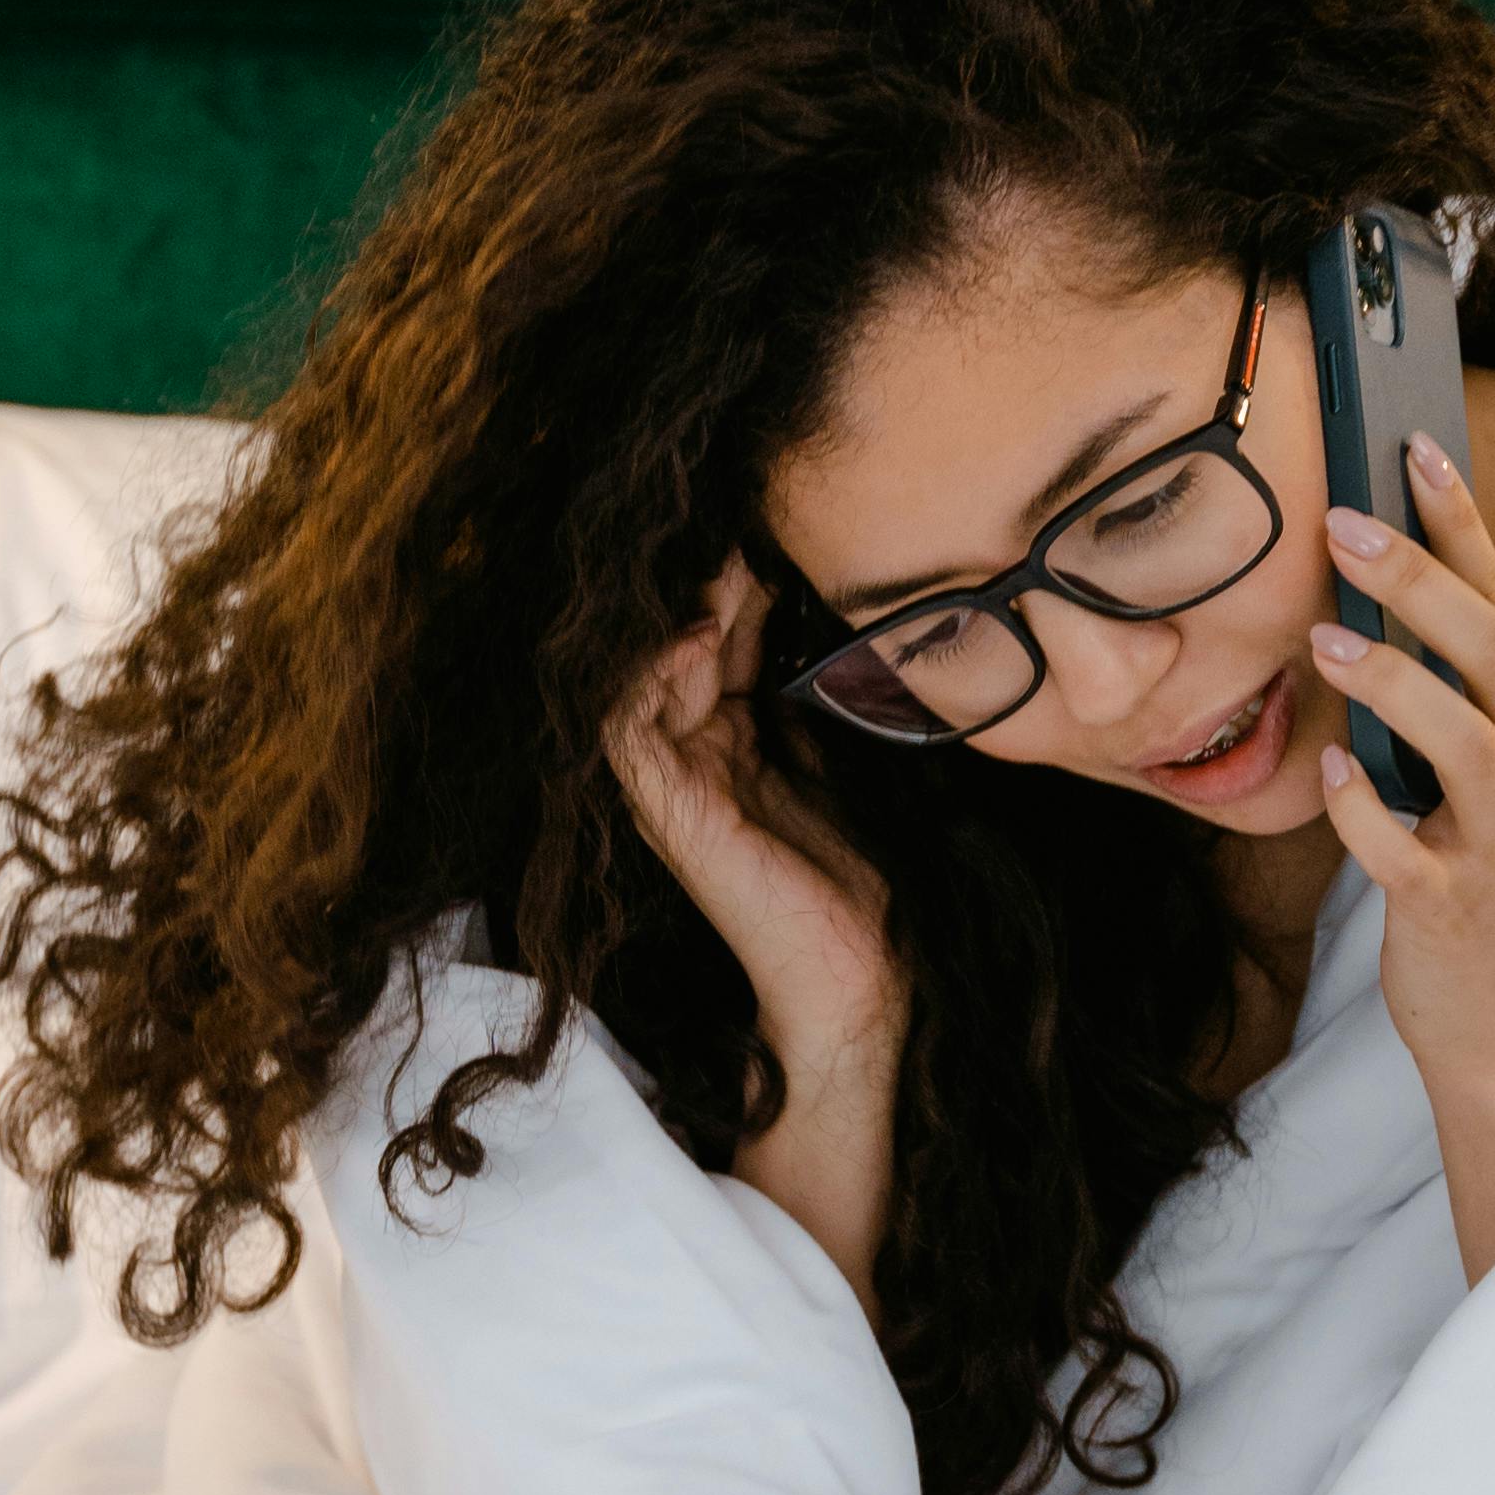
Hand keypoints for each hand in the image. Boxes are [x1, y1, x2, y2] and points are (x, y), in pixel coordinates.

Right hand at [605, 559, 902, 1313]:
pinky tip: (693, 635)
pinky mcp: (669, 814)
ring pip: (645, 674)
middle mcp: (694, 753)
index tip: (770, 521)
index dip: (738, 579)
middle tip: (743, 520)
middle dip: (708, 581)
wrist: (863, 975)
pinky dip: (654, 677)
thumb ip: (826, 698)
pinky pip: (630, 729)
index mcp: (735, 738)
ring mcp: (674, 783)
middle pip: (679, 643)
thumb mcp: (849, 761)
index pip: (719, 636)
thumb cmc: (864, 878)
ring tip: (718, 564)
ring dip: (678, 615)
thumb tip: (838, 620)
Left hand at [1310, 441, 1494, 1283]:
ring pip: (1471, 742)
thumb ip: (1476, 690)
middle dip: (1425, 582)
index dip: (1468, 530)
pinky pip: (1408, 850)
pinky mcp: (1461, 912)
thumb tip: (1391, 579)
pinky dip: (1364, 808)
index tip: (1415, 453)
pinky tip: (1328, 773)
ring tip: (1325, 640)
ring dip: (1397, 682)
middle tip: (1344, 526)